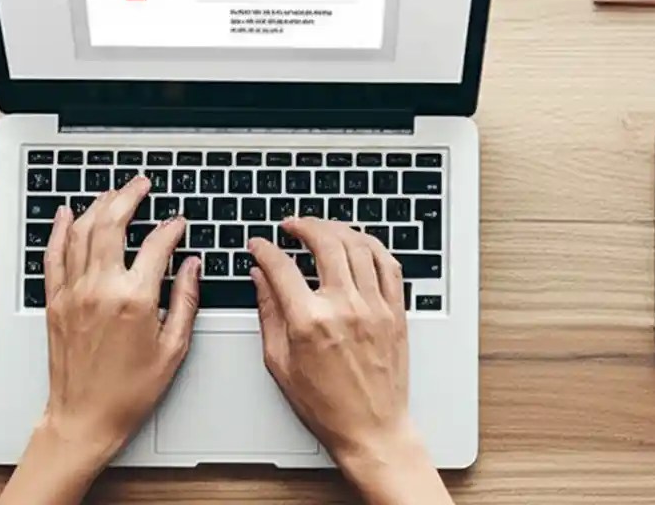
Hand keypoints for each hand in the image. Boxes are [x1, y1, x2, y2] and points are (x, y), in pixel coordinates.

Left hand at [0, 175, 199, 504]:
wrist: (84, 418)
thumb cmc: (129, 391)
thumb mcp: (173, 347)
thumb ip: (185, 299)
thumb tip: (191, 265)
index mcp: (135, 299)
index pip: (157, 244)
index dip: (172, 228)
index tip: (179, 224)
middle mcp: (100, 289)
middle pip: (112, 223)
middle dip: (129, 195)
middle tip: (141, 184)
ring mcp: (74, 293)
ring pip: (82, 232)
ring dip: (99, 205)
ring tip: (113, 192)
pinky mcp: (55, 302)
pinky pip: (54, 255)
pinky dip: (60, 230)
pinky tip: (67, 214)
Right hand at [249, 218, 451, 504]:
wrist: (372, 429)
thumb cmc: (325, 405)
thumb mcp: (280, 363)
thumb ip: (268, 313)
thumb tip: (260, 277)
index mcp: (309, 321)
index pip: (281, 266)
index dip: (265, 249)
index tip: (258, 245)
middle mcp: (345, 307)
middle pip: (325, 242)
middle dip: (304, 225)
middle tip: (292, 225)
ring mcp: (374, 307)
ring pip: (359, 246)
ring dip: (337, 228)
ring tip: (323, 228)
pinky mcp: (395, 312)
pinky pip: (388, 264)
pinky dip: (372, 245)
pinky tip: (359, 243)